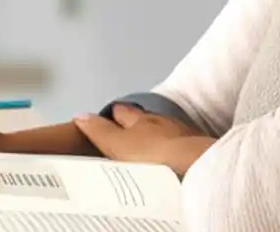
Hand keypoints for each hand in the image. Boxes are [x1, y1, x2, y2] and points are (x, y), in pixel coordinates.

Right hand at [72, 104, 216, 177]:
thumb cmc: (154, 154)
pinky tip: (174, 158)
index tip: (108, 115)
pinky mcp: (199, 150)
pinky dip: (176, 148)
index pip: (122, 112)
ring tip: (152, 144)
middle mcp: (161, 122)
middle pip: (145, 118)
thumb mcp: (116, 145)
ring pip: (166, 130)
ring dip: (159, 134)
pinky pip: (183, 145)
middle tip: (129, 126)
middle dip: (137, 121)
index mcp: (139, 119)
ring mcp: (182, 134)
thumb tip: (80, 115)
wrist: (194, 166)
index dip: (114, 114)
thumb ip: (99, 130)